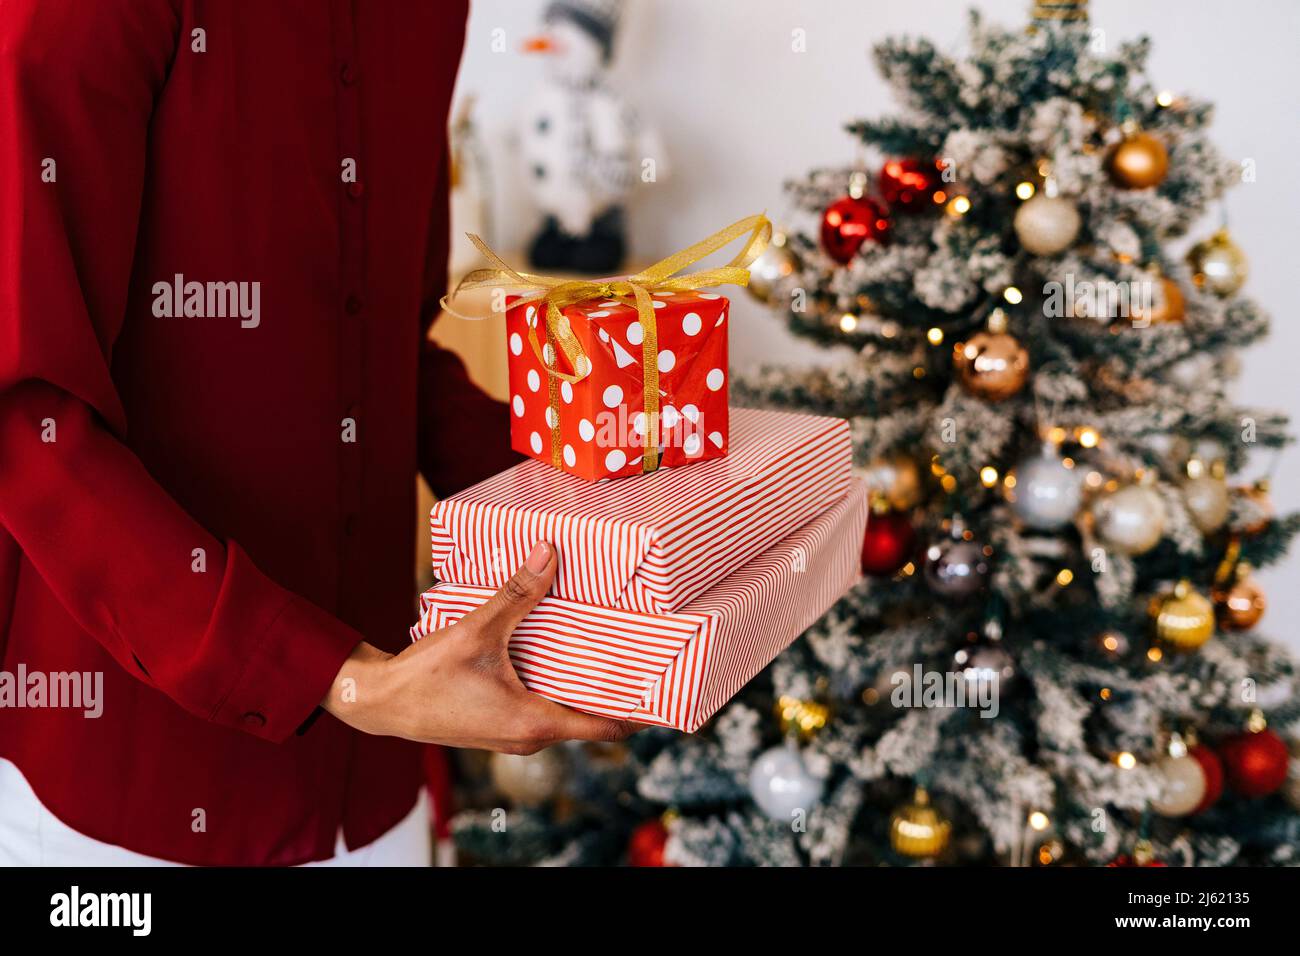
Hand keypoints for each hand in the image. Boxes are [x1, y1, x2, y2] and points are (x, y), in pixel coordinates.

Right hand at [322, 542, 635, 752]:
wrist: (380, 703)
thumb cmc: (425, 676)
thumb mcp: (476, 629)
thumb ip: (516, 593)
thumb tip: (549, 554)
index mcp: (533, 721)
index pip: (605, 727)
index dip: (640, 715)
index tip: (667, 699)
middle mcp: (527, 736)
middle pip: (589, 721)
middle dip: (616, 696)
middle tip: (645, 663)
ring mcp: (510, 736)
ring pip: (563, 716)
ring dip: (584, 693)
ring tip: (609, 658)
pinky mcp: (496, 727)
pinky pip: (541, 712)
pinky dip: (557, 692)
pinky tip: (557, 661)